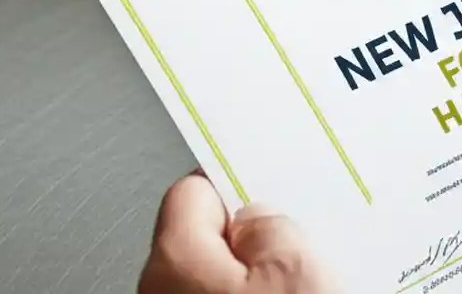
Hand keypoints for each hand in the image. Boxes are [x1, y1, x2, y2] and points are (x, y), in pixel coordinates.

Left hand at [139, 173, 338, 293]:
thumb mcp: (296, 268)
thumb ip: (270, 227)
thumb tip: (261, 221)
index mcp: (175, 260)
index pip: (193, 189)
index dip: (234, 183)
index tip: (263, 180)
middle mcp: (161, 291)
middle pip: (207, 236)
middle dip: (252, 237)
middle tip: (295, 246)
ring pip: (219, 276)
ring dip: (256, 275)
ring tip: (300, 283)